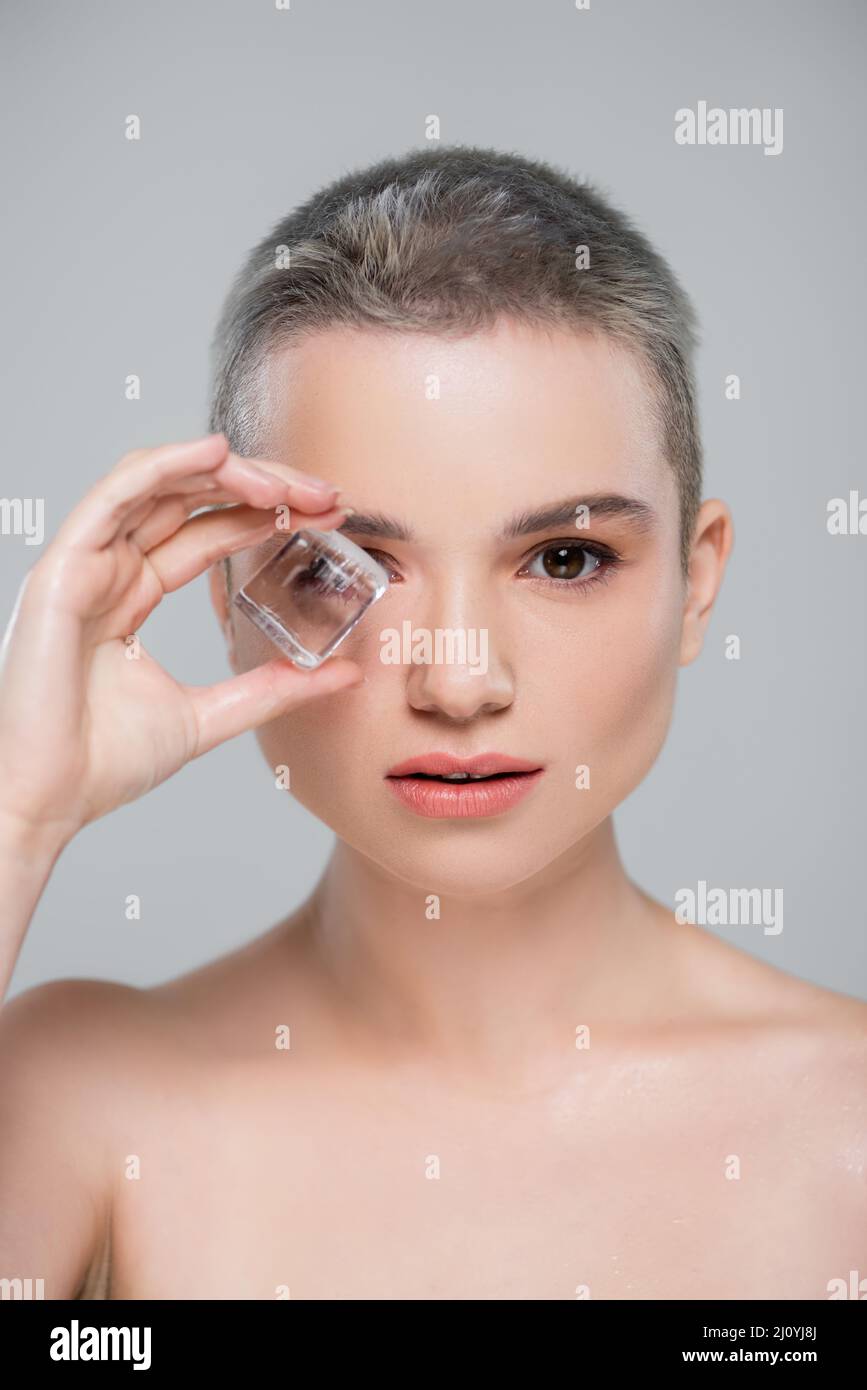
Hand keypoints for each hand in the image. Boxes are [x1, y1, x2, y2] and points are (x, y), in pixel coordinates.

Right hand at [0, 434, 362, 848]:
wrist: (46, 802)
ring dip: (227, 472)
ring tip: (287, 483)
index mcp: (133, 594)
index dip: (265, 515)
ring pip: (158, 485)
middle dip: (262, 487)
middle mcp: (109, 570)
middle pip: (191, 499)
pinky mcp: (63, 569)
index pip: (206, 532)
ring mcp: (84, 565)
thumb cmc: (100, 764)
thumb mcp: (212, 716)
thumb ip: (274, 689)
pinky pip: (117, 495)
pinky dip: (168, 465)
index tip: (327, 514)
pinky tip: (219, 454)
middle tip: (326, 494)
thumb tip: (344, 674)